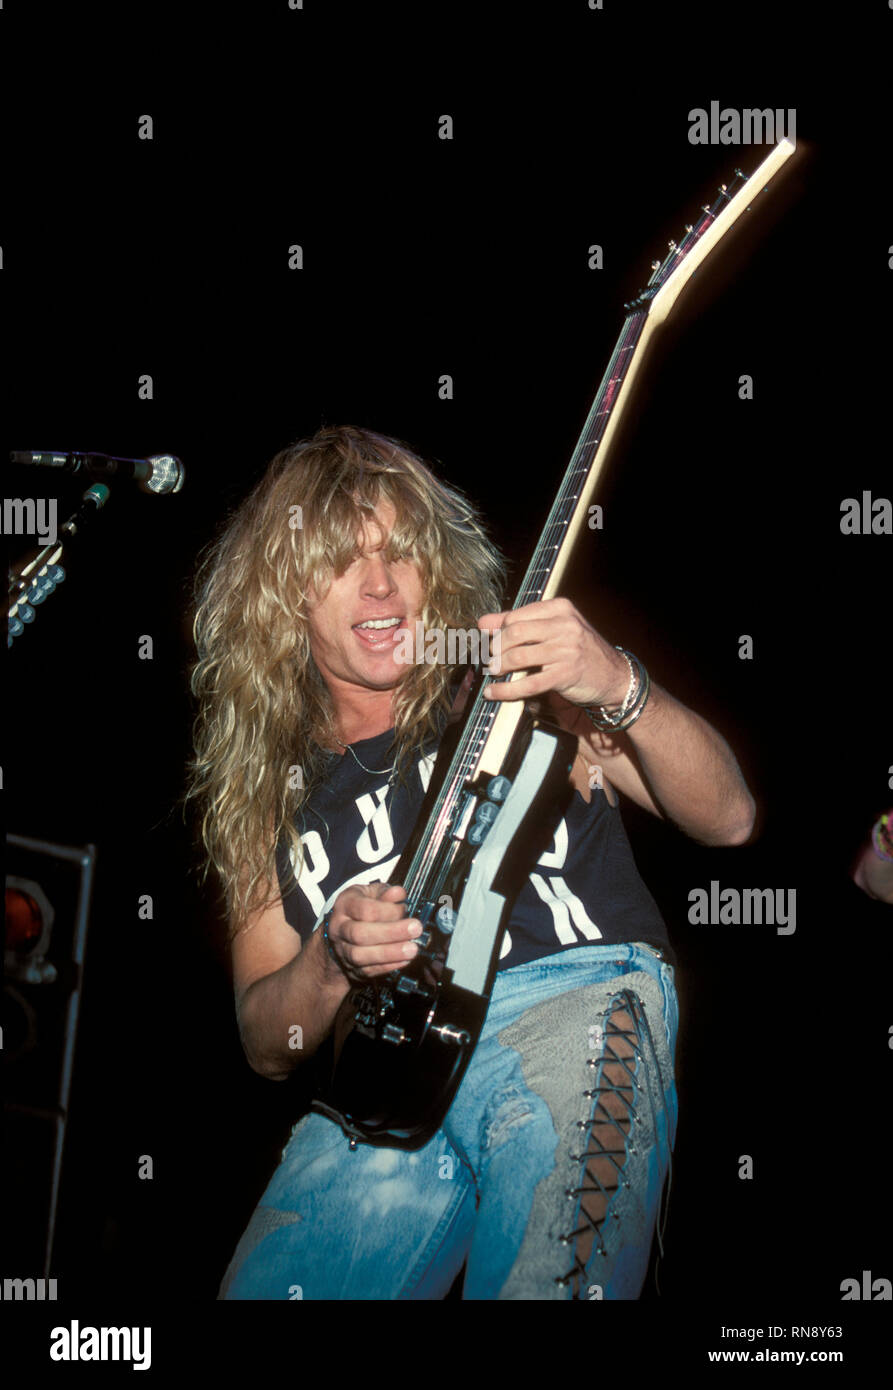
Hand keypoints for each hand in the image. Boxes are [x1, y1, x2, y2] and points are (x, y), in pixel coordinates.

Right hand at [323, 882, 422, 980]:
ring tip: (412, 949)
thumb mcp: (371, 893)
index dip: (388, 911)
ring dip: (389, 953)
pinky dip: (388, 966)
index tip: (405, 909)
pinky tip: (404, 960)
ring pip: (361, 955)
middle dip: (391, 933)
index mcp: (345, 905)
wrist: (343, 931)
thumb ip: (385, 893)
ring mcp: (343, 950)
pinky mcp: (352, 968)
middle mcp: (339, 928)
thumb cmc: (361, 907)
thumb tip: (398, 894)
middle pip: (360, 934)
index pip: (365, 910)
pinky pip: (368, 970)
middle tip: (415, 929)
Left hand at [477, 597, 628, 708]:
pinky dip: (506, 690)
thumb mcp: (555, 629)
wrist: (615, 676)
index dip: (497, 631)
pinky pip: (528, 683)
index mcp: (560, 608)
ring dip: (498, 668)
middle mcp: (565, 626)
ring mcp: (567, 650)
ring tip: (491, 673)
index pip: (516, 616)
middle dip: (495, 649)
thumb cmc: (580, 651)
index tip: (487, 642)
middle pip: (514, 633)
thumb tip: (482, 623)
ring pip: (518, 657)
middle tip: (488, 660)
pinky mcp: (566, 675)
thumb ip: (519, 623)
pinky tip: (494, 693)